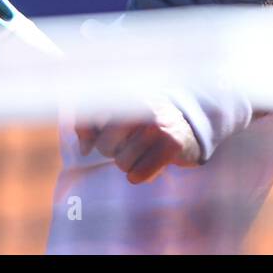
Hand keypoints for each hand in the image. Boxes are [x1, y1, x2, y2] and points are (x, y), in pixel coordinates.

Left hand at [76, 95, 203, 183]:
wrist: (188, 131)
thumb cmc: (146, 127)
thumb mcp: (120, 119)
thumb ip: (92, 127)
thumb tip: (84, 149)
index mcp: (126, 96)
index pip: (91, 116)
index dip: (87, 135)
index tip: (88, 146)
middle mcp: (142, 105)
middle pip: (104, 145)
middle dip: (114, 152)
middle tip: (130, 146)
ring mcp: (158, 123)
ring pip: (122, 162)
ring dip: (131, 166)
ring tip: (145, 154)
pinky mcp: (172, 144)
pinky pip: (138, 174)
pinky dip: (143, 176)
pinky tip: (154, 165)